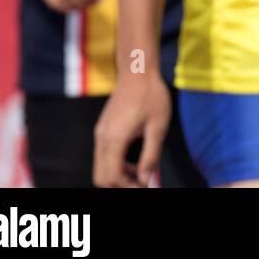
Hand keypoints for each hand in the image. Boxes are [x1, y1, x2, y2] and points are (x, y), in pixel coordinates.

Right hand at [93, 72, 169, 187]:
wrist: (137, 71)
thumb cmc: (151, 95)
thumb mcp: (158, 126)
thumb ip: (151, 155)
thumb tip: (146, 180)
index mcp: (114, 139)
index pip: (112, 177)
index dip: (128, 186)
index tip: (145, 186)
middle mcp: (102, 138)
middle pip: (101, 177)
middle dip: (120, 185)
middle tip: (142, 183)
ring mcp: (100, 134)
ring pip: (101, 168)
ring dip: (118, 176)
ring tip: (141, 173)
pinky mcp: (102, 130)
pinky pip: (103, 156)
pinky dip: (116, 165)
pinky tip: (134, 161)